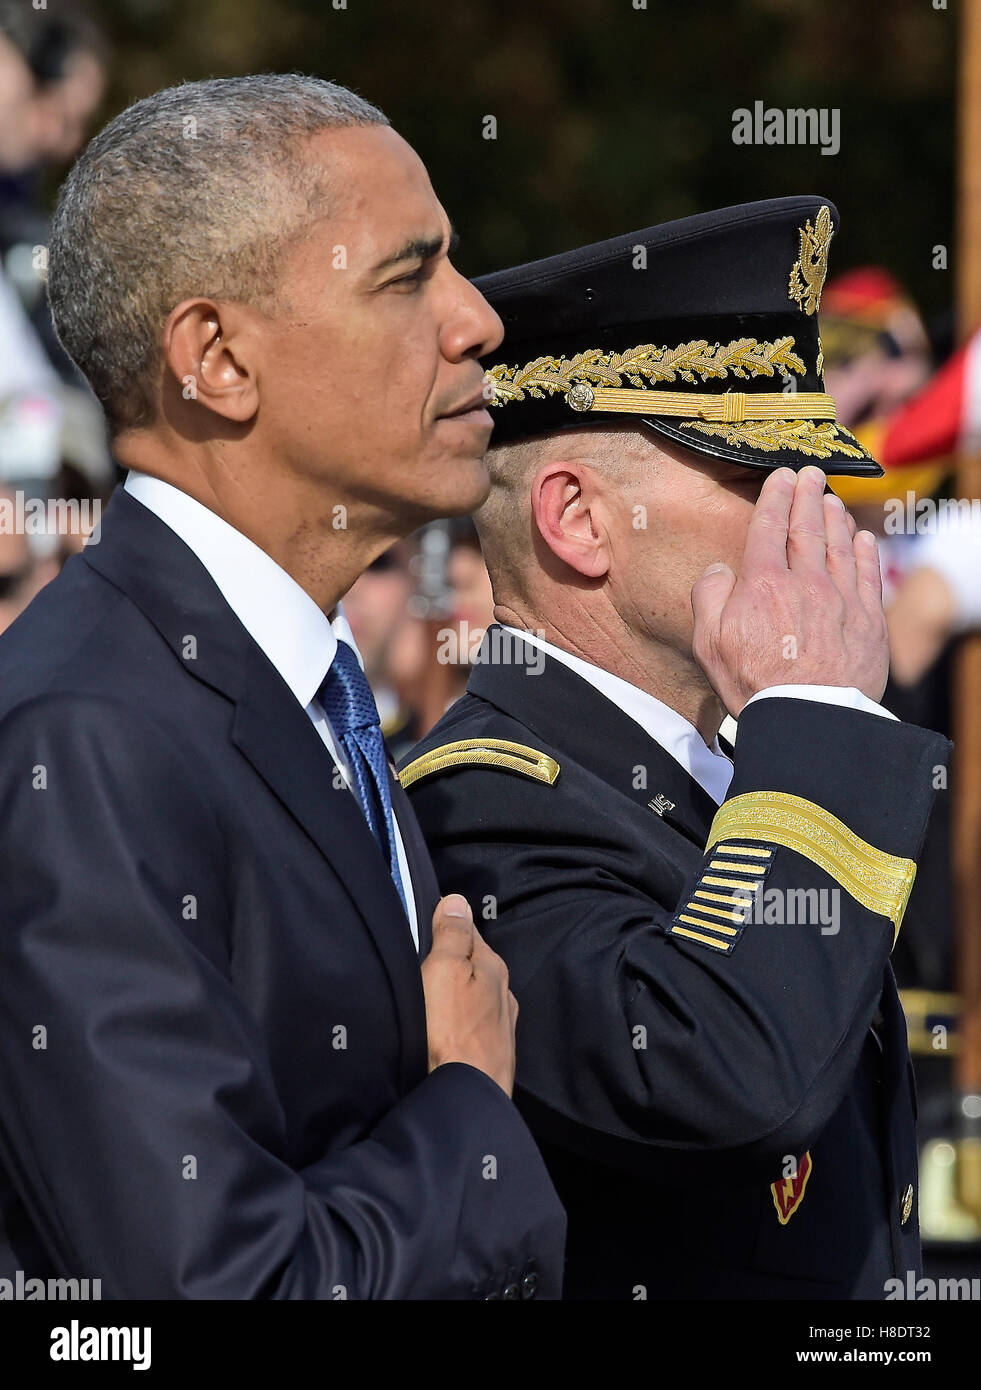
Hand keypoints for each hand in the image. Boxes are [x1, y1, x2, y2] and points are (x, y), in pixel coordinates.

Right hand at [421, 894, 517, 1096]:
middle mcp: (503, 994)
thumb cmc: (449, 1033)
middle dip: (452, 961)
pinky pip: (472, 1025)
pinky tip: (443, 1031)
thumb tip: (459, 901)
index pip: (469, 931)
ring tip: (429, 1000)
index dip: (446, 925)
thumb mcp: (444, 971)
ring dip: (456, 995)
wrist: (464, 1100)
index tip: (423, 924)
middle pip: (473, 965)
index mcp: (492, 968)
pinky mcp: (492, 1054)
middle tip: (420, 962)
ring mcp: (501, 1027)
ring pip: (474, 997)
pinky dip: (458, 1022)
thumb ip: (452, 936)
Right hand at [690, 465, 888, 716]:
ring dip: (836, 518)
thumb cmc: (753, 685)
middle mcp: (805, 581)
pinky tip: (863, 538)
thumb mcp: (709, 643)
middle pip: (808, 527)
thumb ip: (709, 597)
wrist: (808, 718)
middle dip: (808, 496)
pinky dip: (866, 551)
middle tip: (810, 474)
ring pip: (841, 545)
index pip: (769, 527)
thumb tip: (720, 570)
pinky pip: (869, 574)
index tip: (781, 477)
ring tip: (832, 500)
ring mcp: (842, 599)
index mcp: (763, 584)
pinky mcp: (869, 621)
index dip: (775, 498)